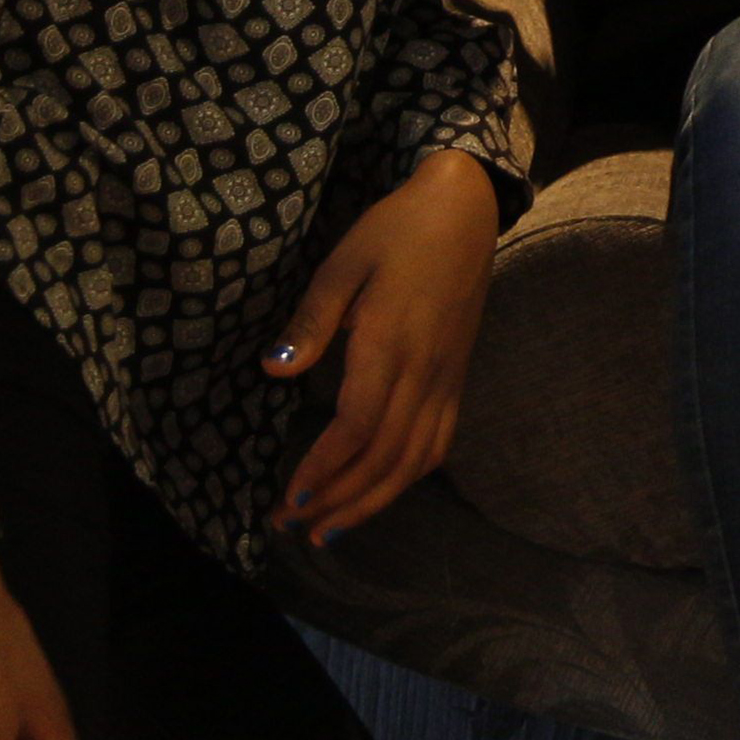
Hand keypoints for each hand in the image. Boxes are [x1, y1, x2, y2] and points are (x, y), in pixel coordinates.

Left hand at [264, 147, 495, 542]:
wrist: (464, 209)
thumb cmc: (396, 229)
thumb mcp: (342, 263)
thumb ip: (312, 321)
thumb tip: (275, 370)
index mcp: (391, 342)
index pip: (358, 425)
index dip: (324, 470)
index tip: (290, 499)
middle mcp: (425, 370)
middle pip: (385, 456)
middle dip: (340, 501)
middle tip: (294, 528)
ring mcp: (446, 376)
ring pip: (415, 459)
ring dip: (373, 501)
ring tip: (331, 530)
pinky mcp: (456, 376)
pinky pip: (438, 442)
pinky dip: (407, 477)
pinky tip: (380, 491)